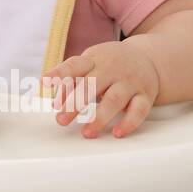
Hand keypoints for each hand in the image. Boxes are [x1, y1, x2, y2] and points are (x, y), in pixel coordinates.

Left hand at [43, 39, 160, 137]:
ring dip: (99, 117)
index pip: (74, 65)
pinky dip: (128, 123)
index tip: (45, 81)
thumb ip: (72, 81)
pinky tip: (117, 133)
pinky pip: (139, 110)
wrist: (148, 58)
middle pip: (92, 85)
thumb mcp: (90, 64)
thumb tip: (56, 103)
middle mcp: (112, 69)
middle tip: (61, 120)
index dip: (60, 73)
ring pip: (114, 99)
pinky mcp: (145, 95)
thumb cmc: (109, 64)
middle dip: (75, 103)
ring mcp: (130, 81)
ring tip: (86, 133)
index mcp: (93, 60)